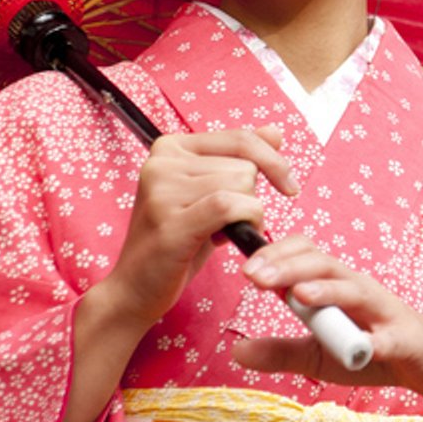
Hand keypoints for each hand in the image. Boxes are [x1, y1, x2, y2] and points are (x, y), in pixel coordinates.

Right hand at [90, 128, 298, 332]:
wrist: (133, 290)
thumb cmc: (176, 244)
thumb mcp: (209, 196)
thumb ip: (238, 161)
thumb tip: (274, 131)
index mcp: (169, 147)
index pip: (240, 138)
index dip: (273, 160)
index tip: (289, 186)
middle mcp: (161, 162)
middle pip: (244, 166)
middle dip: (250, 198)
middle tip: (226, 225)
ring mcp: (161, 190)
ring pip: (240, 185)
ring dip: (248, 215)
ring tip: (222, 235)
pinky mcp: (169, 222)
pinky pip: (228, 206)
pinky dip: (243, 221)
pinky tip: (227, 239)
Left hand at [232, 236, 422, 405]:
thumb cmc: (375, 351)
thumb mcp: (318, 355)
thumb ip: (281, 351)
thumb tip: (235, 349)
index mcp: (337, 288)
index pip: (306, 255)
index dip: (276, 256)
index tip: (245, 269)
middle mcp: (360, 289)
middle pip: (324, 265)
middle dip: (288, 267)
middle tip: (254, 276)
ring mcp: (385, 311)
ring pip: (356, 290)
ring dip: (328, 292)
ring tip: (299, 296)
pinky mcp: (406, 338)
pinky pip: (391, 336)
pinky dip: (377, 340)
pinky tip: (363, 347)